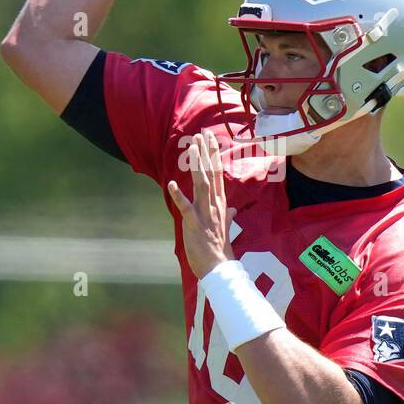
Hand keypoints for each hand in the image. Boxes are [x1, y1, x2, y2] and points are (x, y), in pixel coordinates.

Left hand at [167, 130, 235, 278]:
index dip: (214, 156)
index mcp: (221, 205)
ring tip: (193, 147)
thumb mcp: (226, 229)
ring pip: (202, 184)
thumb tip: (232, 209)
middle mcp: (214, 205)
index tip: (211, 140)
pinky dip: (179, 195)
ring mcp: (205, 214)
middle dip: (207, 153)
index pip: (218, 174)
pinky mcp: (194, 224)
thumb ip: (228, 216)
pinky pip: (186, 207)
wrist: (219, 269)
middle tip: (202, 134)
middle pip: (211, 174)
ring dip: (197, 165)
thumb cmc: (220, 250)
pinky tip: (171, 182)